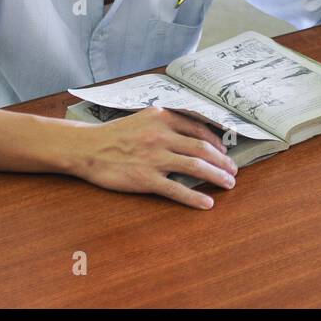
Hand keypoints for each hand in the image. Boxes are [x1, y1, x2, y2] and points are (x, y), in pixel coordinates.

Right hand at [71, 106, 236, 208]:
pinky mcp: (146, 179)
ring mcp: (154, 158)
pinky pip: (176, 190)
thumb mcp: (142, 118)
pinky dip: (195, 197)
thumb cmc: (114, 134)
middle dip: (222, 161)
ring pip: (195, 167)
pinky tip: (207, 203)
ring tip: (228, 184)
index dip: (215, 141)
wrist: (87, 148)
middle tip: (233, 170)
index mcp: (161, 118)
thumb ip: (166, 122)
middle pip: (201, 149)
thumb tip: (192, 131)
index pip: (197, 128)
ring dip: (216, 176)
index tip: (224, 151)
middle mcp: (161, 136)